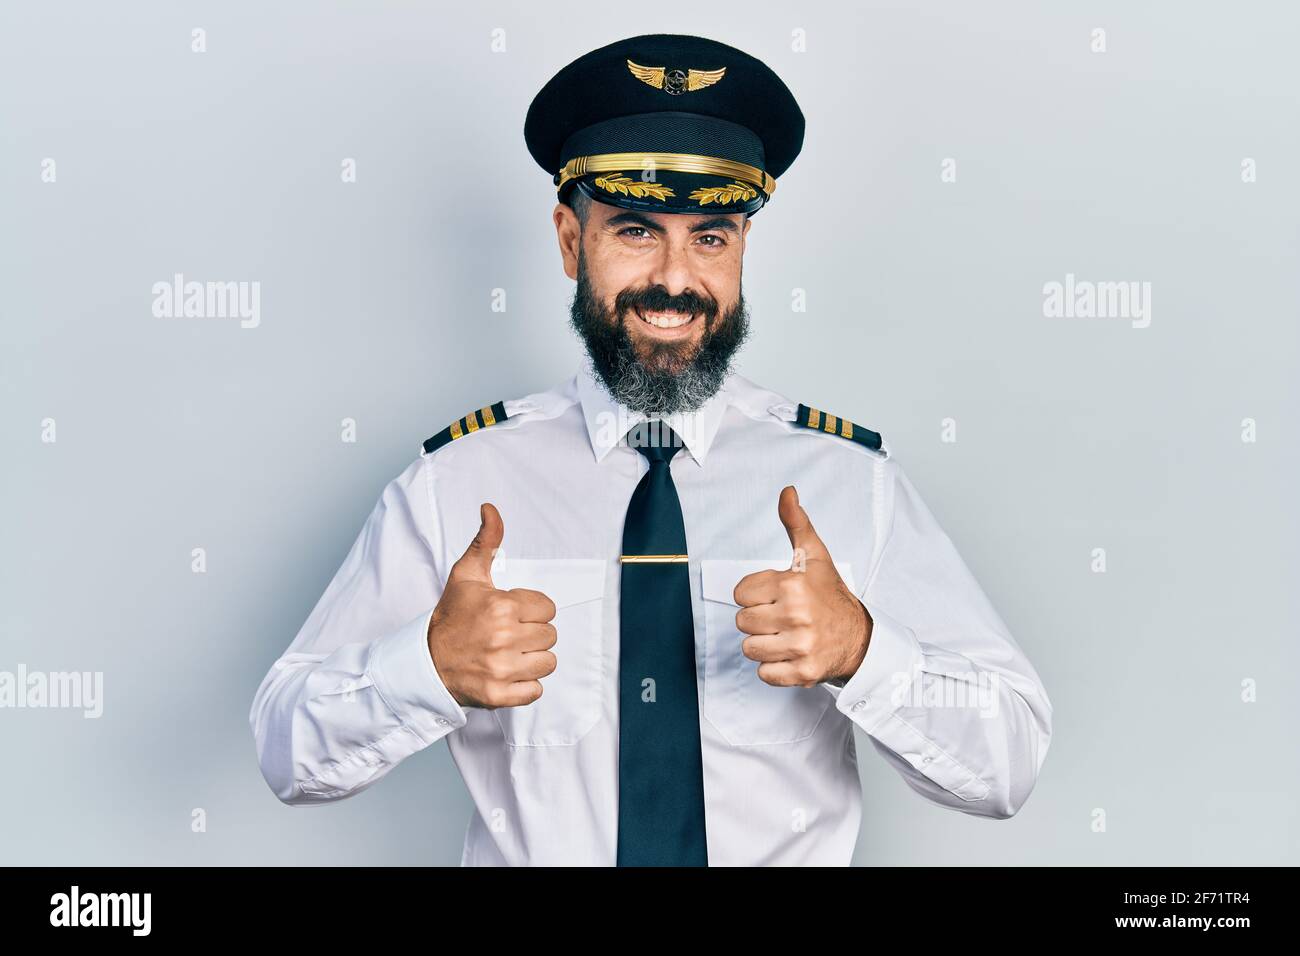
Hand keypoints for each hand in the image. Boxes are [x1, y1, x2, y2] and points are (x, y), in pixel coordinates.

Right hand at [427, 503, 557, 708]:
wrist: (425, 661)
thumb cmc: (451, 617)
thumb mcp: (466, 574)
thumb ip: (487, 541)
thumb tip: (491, 508)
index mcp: (502, 606)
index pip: (548, 608)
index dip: (531, 610)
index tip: (511, 614)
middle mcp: (504, 638)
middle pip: (550, 635)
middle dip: (532, 634)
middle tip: (507, 634)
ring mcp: (502, 669)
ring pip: (548, 662)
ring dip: (532, 660)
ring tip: (508, 654)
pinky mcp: (499, 695)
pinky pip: (536, 690)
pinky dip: (524, 686)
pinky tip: (506, 673)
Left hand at [733, 485, 872, 687]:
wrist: (861, 637)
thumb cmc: (831, 595)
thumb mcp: (815, 555)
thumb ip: (795, 522)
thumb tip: (787, 492)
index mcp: (792, 585)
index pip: (740, 593)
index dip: (755, 595)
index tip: (776, 596)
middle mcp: (796, 615)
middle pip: (742, 622)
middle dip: (759, 619)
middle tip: (782, 616)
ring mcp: (800, 646)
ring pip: (749, 649)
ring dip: (764, 644)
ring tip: (785, 635)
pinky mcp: (802, 672)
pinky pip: (764, 673)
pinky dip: (773, 668)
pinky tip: (790, 654)